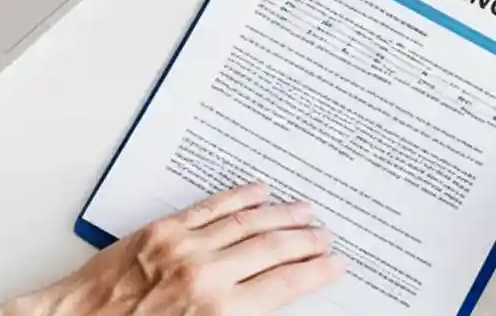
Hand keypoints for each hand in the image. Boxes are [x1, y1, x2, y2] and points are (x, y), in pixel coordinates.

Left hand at [0, 183, 344, 315]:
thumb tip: (271, 300)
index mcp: (221, 312)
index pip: (285, 285)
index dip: (315, 272)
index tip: (333, 264)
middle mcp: (207, 275)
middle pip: (273, 249)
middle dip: (306, 241)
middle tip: (325, 236)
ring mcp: (184, 247)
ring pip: (247, 223)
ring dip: (281, 215)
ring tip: (304, 211)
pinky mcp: (162, 230)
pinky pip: (210, 207)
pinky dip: (238, 196)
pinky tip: (258, 191)